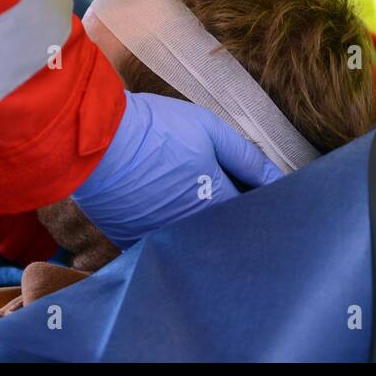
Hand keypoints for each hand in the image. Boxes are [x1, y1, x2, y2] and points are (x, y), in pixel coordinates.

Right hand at [72, 92, 281, 248]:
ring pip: (192, 242)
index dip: (257, 202)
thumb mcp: (208, 129)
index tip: (253, 192)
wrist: (96, 141)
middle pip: (224, 233)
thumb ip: (246, 158)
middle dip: (230, 218)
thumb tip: (279, 180)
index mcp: (217, 203)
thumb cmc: (154, 129)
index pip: (251, 214)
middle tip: (218, 193)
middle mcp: (193, 230)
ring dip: (199, 227)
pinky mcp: (134, 243)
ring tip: (186, 197)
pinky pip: (161, 246)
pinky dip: (167, 233)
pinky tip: (160, 207)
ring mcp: (162, 240)